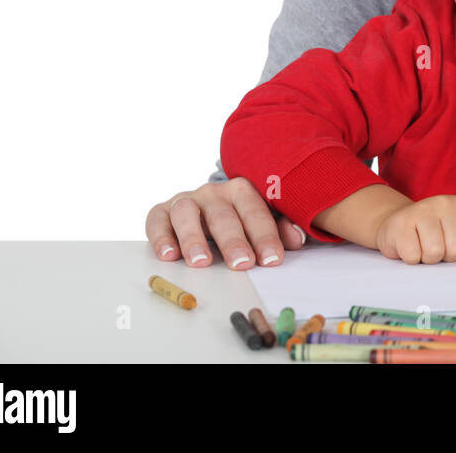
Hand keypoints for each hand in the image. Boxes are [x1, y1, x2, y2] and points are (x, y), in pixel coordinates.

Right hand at [145, 177, 306, 269]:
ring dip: (194, 238)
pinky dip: (161, 237)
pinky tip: (169, 256)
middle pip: (223, 215)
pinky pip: (157, 219)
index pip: (255, 211)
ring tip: (201, 262)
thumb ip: (280, 228)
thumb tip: (297, 239)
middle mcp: (213, 192)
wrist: (204, 206)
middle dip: (234, 241)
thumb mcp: (261, 221)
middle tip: (242, 264)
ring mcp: (187, 200)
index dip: (265, 235)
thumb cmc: (239, 219)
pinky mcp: (162, 211)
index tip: (272, 259)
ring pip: (187, 213)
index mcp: (242, 190)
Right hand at [374, 195, 455, 264]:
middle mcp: (446, 203)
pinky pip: (413, 256)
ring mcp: (422, 211)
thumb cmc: (437, 229)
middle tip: (439, 246)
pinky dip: (412, 258)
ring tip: (424, 246)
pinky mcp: (400, 224)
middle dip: (447, 256)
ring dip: (429, 258)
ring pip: (435, 253)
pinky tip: (410, 245)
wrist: (399, 223)